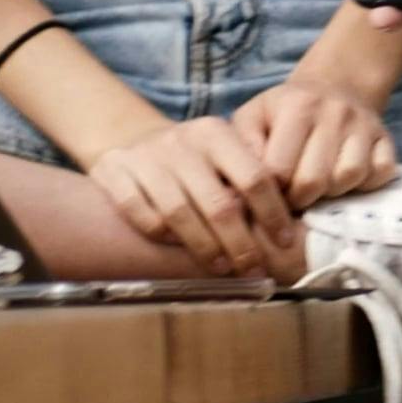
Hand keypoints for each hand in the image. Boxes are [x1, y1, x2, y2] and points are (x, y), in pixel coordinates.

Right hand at [83, 119, 303, 278]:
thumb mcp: (223, 157)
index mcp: (216, 132)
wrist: (134, 140)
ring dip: (203, 248)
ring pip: (179, 214)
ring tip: (221, 268)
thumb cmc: (194, 161)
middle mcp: (181, 140)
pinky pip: (140, 213)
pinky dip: (159, 235)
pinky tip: (173, 246)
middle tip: (253, 269)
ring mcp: (145, 156)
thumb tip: (288, 232)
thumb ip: (249, 182)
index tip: (284, 243)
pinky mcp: (113, 171)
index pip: (254, 177)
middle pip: (218, 203)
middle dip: (240, 243)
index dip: (273, 214)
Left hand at [232, 75, 399, 209]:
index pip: (278, 170)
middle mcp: (334, 112)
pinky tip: (346, 180)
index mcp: (297, 106)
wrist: (334, 86)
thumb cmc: (284, 111)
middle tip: (292, 197)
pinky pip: (380, 174)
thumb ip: (243, 146)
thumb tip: (241, 188)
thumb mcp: (253, 116)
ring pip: (348, 178)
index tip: (268, 195)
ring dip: (331, 192)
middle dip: (299, 199)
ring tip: (318, 187)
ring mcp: (364, 125)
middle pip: (314, 180)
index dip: (270, 193)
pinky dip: (364, 185)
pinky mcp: (387, 139)